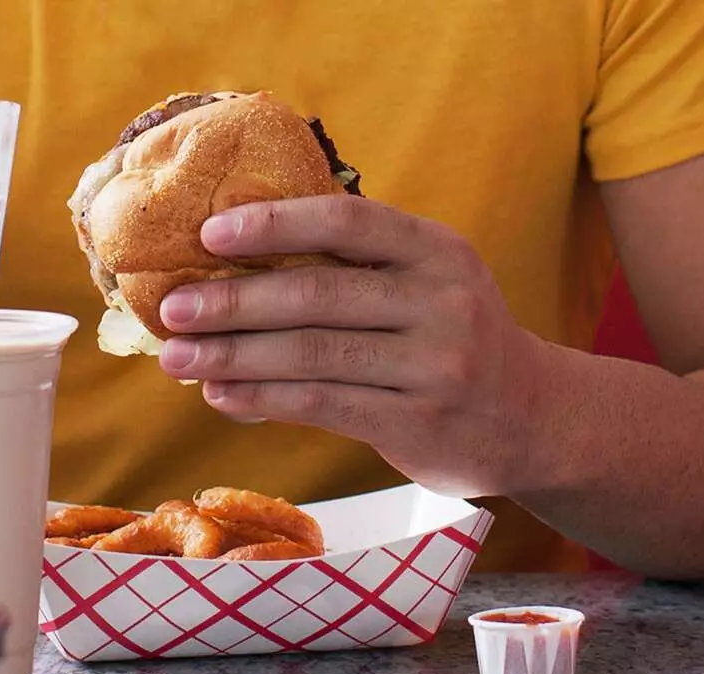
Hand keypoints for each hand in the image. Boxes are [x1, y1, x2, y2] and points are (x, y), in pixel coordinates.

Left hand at [156, 195, 550, 497]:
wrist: (532, 418)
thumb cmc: (451, 338)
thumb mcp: (428, 281)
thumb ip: (355, 266)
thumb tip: (231, 264)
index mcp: (436, 250)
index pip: (347, 220)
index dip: (274, 223)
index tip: (209, 234)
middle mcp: (441, 302)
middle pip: (316, 294)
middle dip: (232, 302)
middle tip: (171, 309)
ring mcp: (434, 366)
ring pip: (311, 356)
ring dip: (233, 356)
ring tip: (178, 358)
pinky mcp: (417, 423)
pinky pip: (321, 406)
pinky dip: (262, 399)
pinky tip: (222, 395)